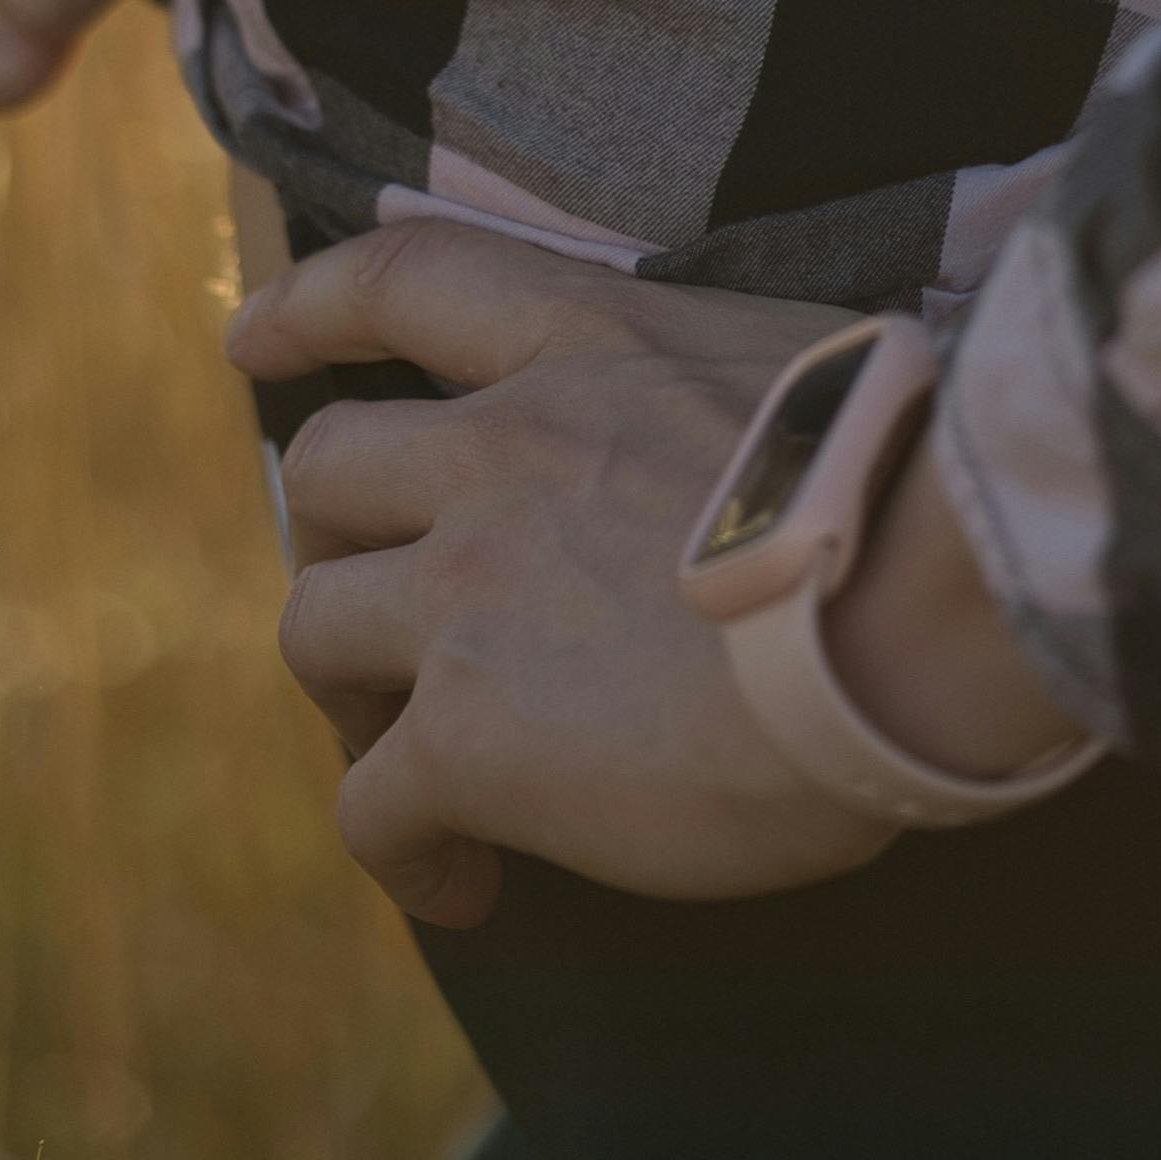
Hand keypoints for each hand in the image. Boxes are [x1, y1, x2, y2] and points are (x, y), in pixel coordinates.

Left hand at [226, 221, 893, 925]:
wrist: (909, 599)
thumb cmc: (904, 491)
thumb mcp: (791, 373)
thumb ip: (712, 395)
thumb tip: (749, 442)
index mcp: (586, 346)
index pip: (407, 278)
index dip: (314, 303)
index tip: (250, 336)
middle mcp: (502, 450)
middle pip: (328, 472)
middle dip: (333, 544)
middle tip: (387, 623)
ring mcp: (470, 590)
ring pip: (317, 629)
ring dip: (352, 698)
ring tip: (415, 764)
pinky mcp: (472, 733)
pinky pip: (373, 804)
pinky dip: (399, 851)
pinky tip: (463, 882)